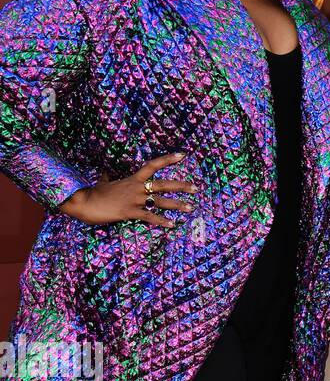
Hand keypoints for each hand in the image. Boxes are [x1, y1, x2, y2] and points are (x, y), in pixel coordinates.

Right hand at [57, 153, 195, 227]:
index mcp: (132, 179)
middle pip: (163, 184)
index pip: (152, 165)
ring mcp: (134, 200)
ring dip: (177, 205)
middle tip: (196, 188)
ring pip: (160, 201)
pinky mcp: (129, 212)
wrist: (82, 202)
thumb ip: (108, 177)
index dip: (167, 159)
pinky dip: (161, 221)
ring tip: (190, 208)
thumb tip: (105, 172)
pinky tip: (172, 225)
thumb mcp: (103, 182)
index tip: (182, 155)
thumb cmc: (93, 193)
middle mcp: (136, 188)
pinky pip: (149, 217)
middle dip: (181, 186)